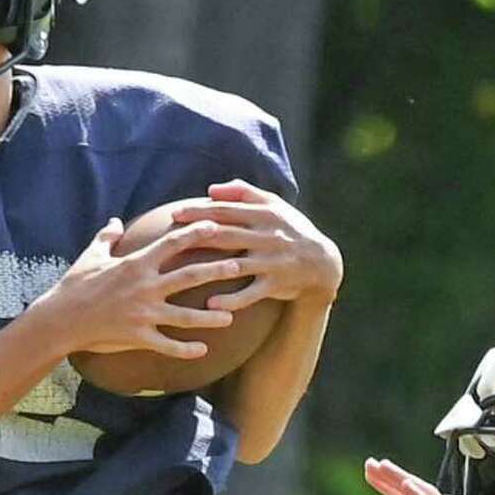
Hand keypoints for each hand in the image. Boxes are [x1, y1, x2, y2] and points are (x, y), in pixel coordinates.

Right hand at [41, 216, 247, 360]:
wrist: (61, 319)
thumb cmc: (75, 285)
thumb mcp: (91, 256)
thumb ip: (106, 237)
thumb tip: (115, 222)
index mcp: (136, 264)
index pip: (172, 243)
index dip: (195, 233)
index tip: (216, 226)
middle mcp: (145, 287)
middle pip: (189, 276)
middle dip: (217, 271)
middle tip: (240, 266)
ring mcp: (144, 314)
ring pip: (185, 316)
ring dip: (210, 317)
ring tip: (230, 316)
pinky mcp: (138, 337)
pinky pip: (167, 345)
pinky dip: (186, 350)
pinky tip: (203, 351)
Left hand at [170, 181, 342, 308]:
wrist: (323, 263)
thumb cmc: (291, 231)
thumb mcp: (274, 206)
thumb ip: (244, 194)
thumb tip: (211, 190)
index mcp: (265, 215)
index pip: (227, 211)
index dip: (200, 212)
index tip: (175, 214)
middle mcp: (267, 237)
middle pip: (226, 234)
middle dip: (197, 234)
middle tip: (171, 237)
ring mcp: (271, 262)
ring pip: (236, 265)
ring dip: (210, 269)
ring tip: (183, 273)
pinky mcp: (276, 285)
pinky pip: (251, 293)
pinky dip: (232, 300)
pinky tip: (211, 305)